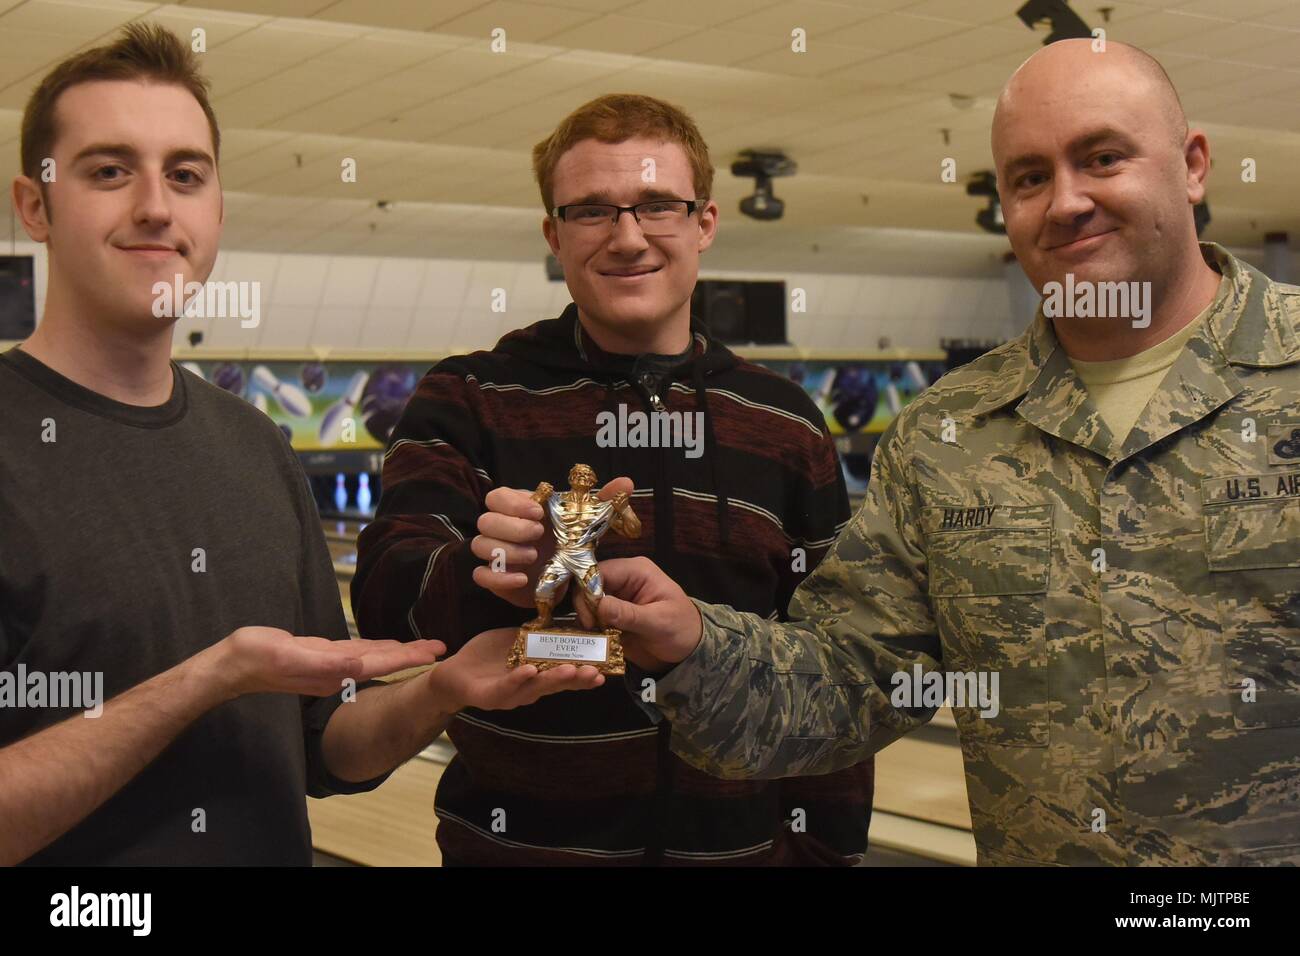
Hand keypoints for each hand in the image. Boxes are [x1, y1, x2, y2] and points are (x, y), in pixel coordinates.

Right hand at [212, 627, 444, 699]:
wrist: (235, 663)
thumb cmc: (261, 657)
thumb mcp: (293, 655)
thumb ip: (328, 662)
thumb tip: (359, 665)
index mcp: (337, 672)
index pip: (383, 664)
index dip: (410, 658)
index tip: (437, 653)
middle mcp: (339, 672)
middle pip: (384, 661)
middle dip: (413, 655)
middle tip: (442, 647)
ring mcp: (331, 666)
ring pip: (373, 657)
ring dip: (398, 652)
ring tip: (422, 648)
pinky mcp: (322, 656)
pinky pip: (357, 652)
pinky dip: (376, 648)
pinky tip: (384, 646)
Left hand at [426, 627, 603, 711]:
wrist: (452, 671)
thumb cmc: (488, 656)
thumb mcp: (518, 640)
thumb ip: (540, 637)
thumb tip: (566, 622)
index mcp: (537, 676)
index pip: (564, 677)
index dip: (583, 675)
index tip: (604, 668)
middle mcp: (527, 690)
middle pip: (554, 685)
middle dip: (576, 679)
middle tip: (595, 673)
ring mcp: (509, 695)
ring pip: (534, 688)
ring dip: (552, 680)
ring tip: (570, 670)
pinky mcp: (488, 695)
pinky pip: (505, 688)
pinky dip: (518, 679)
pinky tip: (530, 670)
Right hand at [471, 476, 633, 607]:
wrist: (565, 575)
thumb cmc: (570, 541)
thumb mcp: (588, 522)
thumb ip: (604, 502)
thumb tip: (626, 483)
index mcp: (517, 508)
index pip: (497, 496)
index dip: (513, 503)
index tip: (539, 513)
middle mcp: (501, 528)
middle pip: (486, 520)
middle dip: (511, 527)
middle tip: (537, 535)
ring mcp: (495, 553)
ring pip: (480, 545)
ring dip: (506, 551)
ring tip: (533, 558)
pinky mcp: (494, 577)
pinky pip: (480, 575)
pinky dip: (498, 577)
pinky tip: (522, 579)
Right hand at [574, 557, 702, 668]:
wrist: (690, 649)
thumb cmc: (682, 629)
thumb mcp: (659, 622)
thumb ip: (629, 614)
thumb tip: (599, 605)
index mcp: (636, 571)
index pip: (599, 571)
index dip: (587, 590)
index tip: (589, 616)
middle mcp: (622, 580)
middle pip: (587, 585)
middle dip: (584, 606)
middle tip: (590, 629)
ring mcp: (616, 597)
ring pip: (586, 602)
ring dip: (584, 619)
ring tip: (591, 637)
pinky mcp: (611, 615)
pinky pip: (591, 617)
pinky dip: (588, 628)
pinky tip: (591, 641)